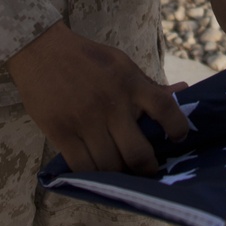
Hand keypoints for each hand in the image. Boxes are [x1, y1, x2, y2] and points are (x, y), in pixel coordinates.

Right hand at [8, 21, 188, 174]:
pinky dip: (93, 175)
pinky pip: (82, 167)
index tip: (178, 139)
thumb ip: (149, 85)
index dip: (177, 128)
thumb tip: (184, 90)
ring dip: (119, 175)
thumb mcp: (122, 65)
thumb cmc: (87, 59)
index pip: (165, 108)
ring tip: (122, 173)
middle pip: (137, 152)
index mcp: (129, 82)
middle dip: (146, 169)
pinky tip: (98, 172)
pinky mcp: (61, 131)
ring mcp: (84, 119)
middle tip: (147, 170)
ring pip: (110, 166)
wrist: (41, 50)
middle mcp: (110, 102)